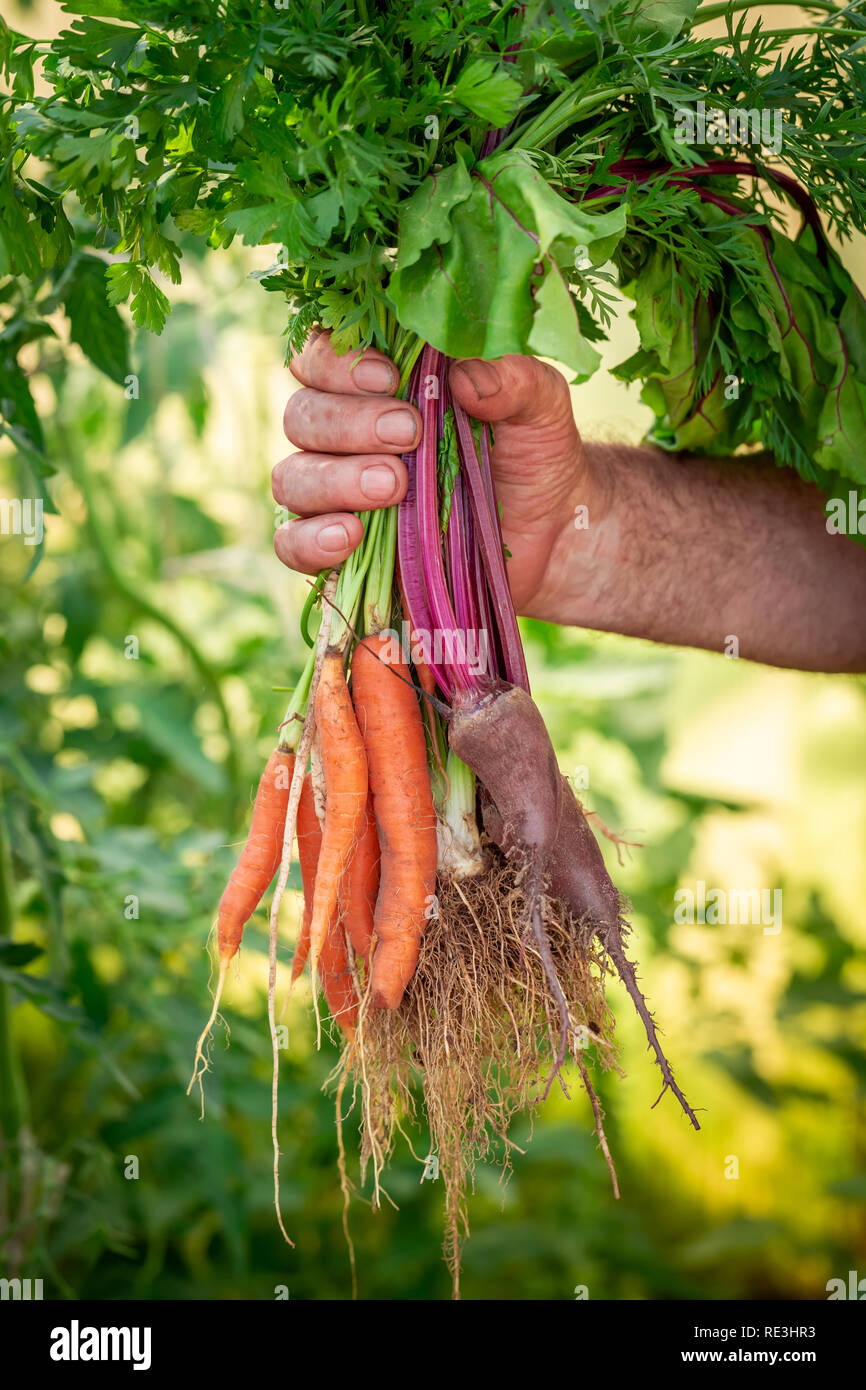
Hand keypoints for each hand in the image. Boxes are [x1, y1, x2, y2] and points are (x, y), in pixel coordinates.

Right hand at [273, 331, 595, 614]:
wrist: (554, 533)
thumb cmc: (533, 453)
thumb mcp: (539, 406)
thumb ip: (513, 380)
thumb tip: (468, 374)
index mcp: (376, 383)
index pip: (319, 355)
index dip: (338, 362)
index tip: (390, 377)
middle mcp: (343, 434)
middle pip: (302, 417)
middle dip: (348, 424)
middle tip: (409, 435)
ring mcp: (337, 494)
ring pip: (292, 478)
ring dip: (334, 480)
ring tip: (394, 485)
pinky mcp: (340, 551)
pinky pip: (292, 544)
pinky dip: (310, 540)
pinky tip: (349, 536)